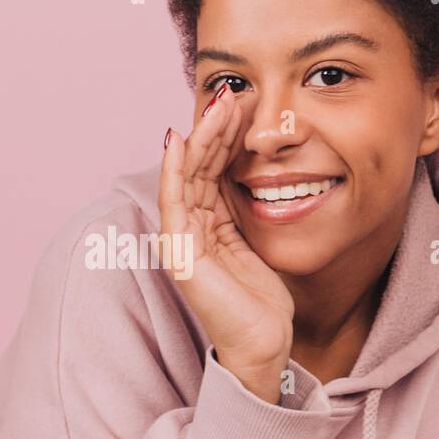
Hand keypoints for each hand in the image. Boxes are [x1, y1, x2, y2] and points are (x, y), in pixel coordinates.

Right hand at [158, 86, 293, 403]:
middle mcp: (190, 230)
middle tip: (229, 92)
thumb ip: (250, 211)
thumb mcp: (260, 244)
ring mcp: (181, 241)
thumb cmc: (264, 303)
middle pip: (197, 167)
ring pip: (185, 177)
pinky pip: (174, 203)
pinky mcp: (181, 253)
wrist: (263, 346)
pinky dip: (173, 171)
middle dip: (212, 128)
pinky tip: (178, 142)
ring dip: (200, 139)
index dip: (224, 136)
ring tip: (217, 106)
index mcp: (209, 225)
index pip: (212, 170)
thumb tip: (264, 172)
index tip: (241, 102)